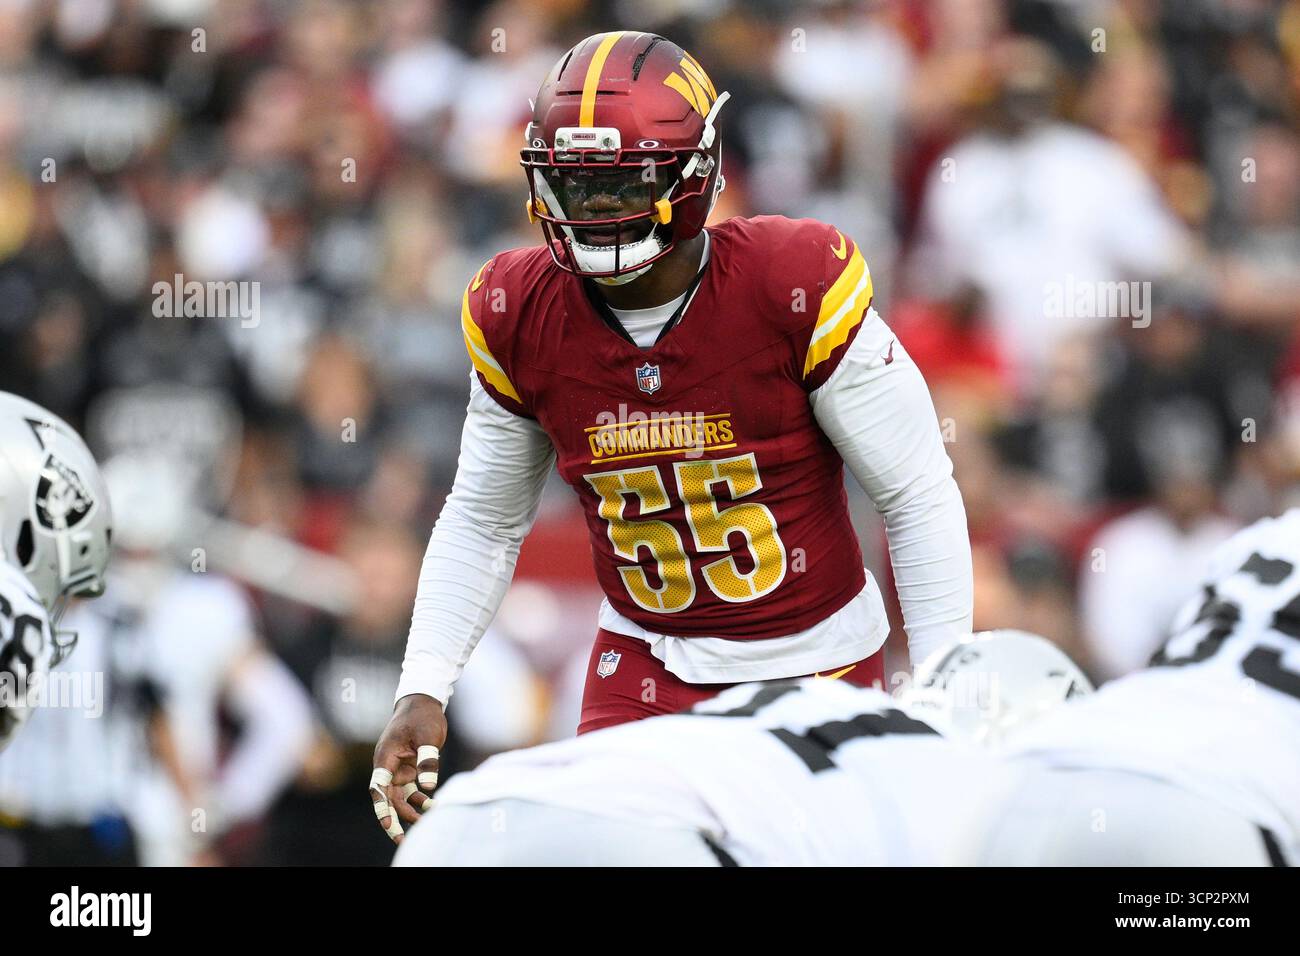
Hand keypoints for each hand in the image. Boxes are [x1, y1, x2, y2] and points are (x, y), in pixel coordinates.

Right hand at [371, 693, 446, 843]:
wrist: (423, 701)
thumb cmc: (422, 716)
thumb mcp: (428, 736)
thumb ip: (427, 760)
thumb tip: (427, 787)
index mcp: (385, 757)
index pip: (379, 787)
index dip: (381, 807)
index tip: (387, 823)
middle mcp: (388, 766)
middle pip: (386, 798)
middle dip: (392, 819)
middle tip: (399, 840)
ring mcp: (397, 768)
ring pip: (398, 797)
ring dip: (409, 811)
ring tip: (425, 821)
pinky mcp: (408, 768)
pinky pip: (410, 790)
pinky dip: (418, 799)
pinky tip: (431, 806)